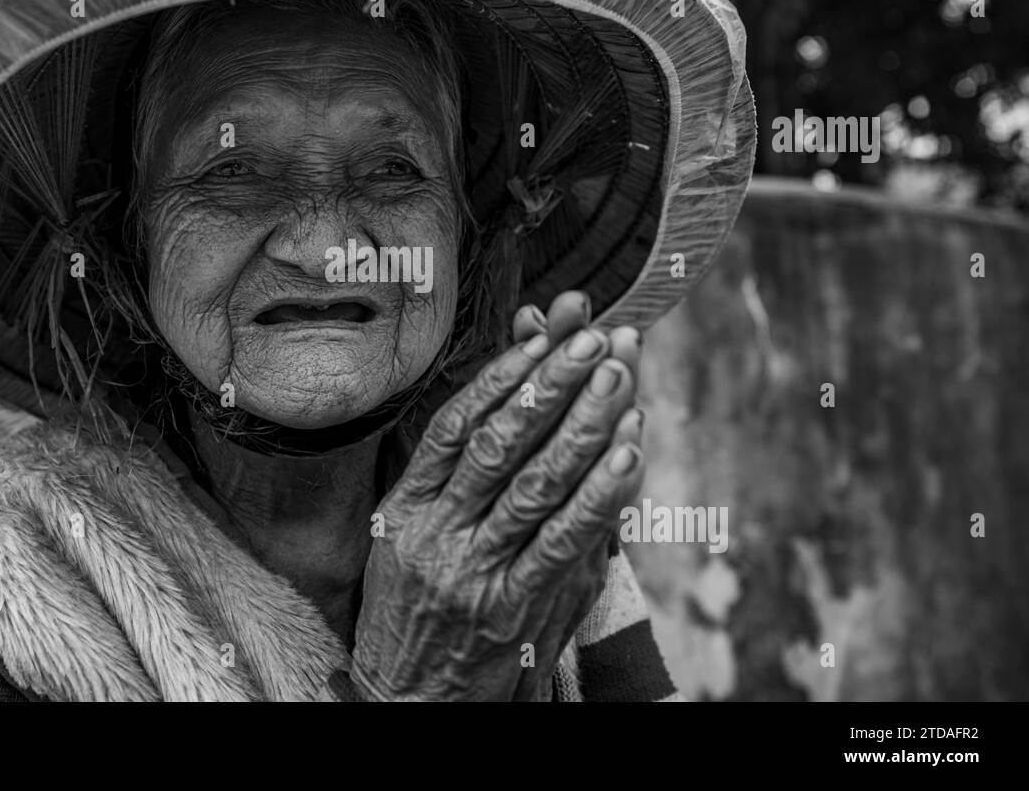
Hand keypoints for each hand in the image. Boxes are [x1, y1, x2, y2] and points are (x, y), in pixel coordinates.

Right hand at [351, 291, 645, 700]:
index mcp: (407, 507)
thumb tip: (514, 398)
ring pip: (536, 482)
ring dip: (585, 422)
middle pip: (501, 440)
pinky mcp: (513, 609)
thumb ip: (457, 479)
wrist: (411, 704)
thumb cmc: (419, 614)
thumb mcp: (412, 540)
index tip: (545, 330)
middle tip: (596, 336)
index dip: (505, 371)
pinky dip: (601, 492)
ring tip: (620, 374)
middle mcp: (435, 532)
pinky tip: (629, 450)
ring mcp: (473, 572)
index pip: (458, 422)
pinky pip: (565, 540)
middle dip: (554, 381)